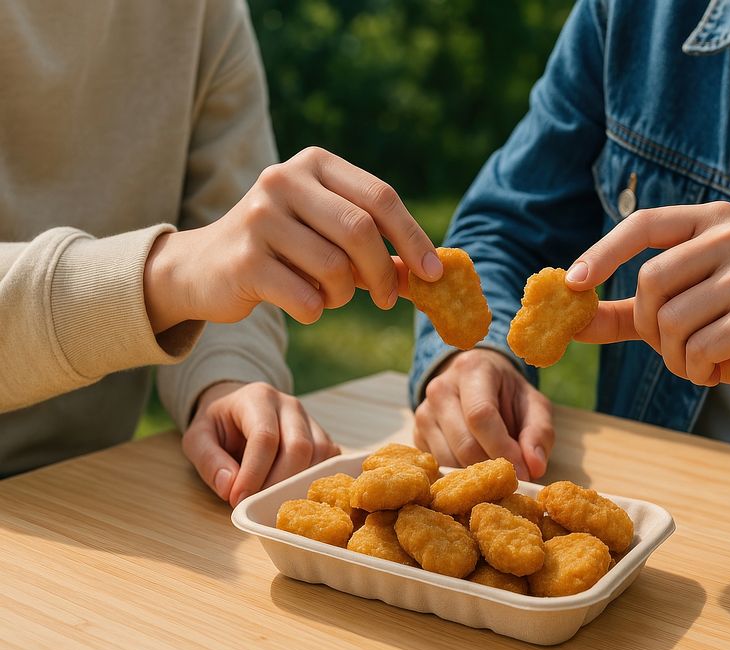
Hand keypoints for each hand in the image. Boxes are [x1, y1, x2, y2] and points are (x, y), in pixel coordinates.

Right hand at [143, 147, 443, 331]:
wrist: (202, 268)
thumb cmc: (283, 250)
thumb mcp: (326, 231)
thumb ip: (374, 241)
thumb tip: (432, 272)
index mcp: (314, 164)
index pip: (380, 198)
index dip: (413, 238)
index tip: (433, 274)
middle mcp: (283, 180)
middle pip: (361, 231)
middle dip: (384, 273)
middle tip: (388, 299)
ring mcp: (259, 218)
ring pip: (334, 268)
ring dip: (343, 296)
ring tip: (330, 296)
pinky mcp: (243, 260)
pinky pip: (306, 298)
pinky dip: (316, 311)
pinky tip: (302, 303)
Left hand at [182, 381, 339, 505]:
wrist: (238, 411)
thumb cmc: (218, 426)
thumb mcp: (197, 439)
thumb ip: (208, 461)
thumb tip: (230, 487)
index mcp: (258, 398)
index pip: (265, 436)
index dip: (254, 472)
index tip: (238, 499)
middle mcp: (290, 405)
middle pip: (299, 446)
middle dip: (278, 482)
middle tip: (258, 505)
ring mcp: (310, 420)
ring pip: (319, 454)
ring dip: (298, 485)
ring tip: (273, 502)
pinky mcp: (322, 437)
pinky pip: (330, 460)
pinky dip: (316, 481)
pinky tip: (294, 494)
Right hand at [414, 349, 553, 479]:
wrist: (476, 382)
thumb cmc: (508, 394)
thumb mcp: (533, 405)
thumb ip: (539, 433)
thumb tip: (534, 467)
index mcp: (471, 370)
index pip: (480, 415)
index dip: (503, 448)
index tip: (523, 472)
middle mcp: (440, 388)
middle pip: (464, 443)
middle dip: (492, 467)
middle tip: (513, 477)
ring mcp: (423, 413)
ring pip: (449, 459)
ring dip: (477, 474)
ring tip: (496, 469)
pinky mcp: (416, 435)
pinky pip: (439, 466)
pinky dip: (461, 475)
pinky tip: (477, 465)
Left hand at [566, 202, 729, 425]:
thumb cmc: (729, 330)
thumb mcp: (673, 314)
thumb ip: (624, 313)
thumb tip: (569, 319)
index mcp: (711, 221)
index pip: (644, 224)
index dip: (603, 253)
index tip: (572, 283)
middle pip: (650, 280)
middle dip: (650, 326)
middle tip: (677, 344)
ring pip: (670, 320)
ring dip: (675, 355)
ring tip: (704, 357)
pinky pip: (696, 349)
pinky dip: (697, 370)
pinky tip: (722, 368)